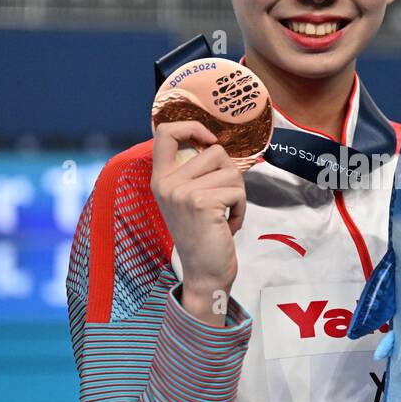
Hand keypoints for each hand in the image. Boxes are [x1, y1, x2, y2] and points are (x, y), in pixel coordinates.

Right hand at [149, 120, 246, 323]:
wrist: (204, 274)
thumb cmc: (202, 236)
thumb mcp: (187, 200)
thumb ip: (193, 172)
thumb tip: (215, 143)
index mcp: (160, 179)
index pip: (165, 132)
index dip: (192, 127)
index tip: (209, 141)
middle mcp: (166, 183)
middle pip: (215, 151)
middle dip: (230, 175)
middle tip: (223, 201)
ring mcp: (182, 193)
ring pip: (231, 171)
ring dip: (236, 194)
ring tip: (224, 215)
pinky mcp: (202, 203)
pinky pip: (237, 192)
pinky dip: (241, 209)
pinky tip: (228, 226)